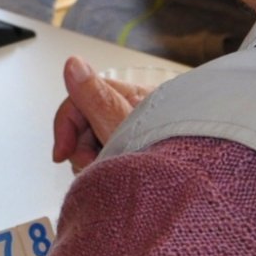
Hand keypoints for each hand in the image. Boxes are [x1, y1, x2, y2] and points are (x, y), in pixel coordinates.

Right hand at [50, 56, 155, 173]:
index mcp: (132, 96)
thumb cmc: (166, 160)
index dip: (66, 125)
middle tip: (91, 166)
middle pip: (86, 121)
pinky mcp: (140, 150)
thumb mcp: (122, 130)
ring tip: (107, 174)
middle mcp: (135, 110)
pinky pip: (109, 154)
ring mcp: (138, 131)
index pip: (81, 98)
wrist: (193, 191)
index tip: (62, 153)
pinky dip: (105, 166)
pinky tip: (114, 176)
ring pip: (95, 140)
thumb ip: (95, 97)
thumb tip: (73, 64)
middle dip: (80, 147)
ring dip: (92, 159)